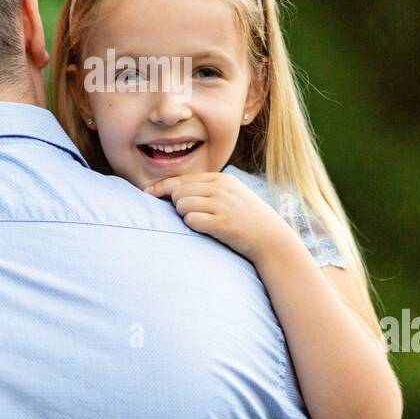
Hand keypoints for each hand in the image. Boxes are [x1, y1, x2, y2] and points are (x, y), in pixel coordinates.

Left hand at [144, 171, 294, 263]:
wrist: (271, 239)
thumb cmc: (247, 219)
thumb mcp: (231, 196)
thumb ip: (207, 190)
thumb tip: (174, 192)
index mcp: (222, 179)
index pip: (183, 179)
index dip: (163, 187)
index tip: (148, 193)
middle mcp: (221, 188)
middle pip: (178, 191)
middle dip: (177, 204)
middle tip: (193, 215)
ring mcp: (222, 205)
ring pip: (181, 204)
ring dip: (185, 215)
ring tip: (202, 222)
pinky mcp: (222, 223)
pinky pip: (191, 220)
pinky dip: (193, 225)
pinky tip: (205, 229)